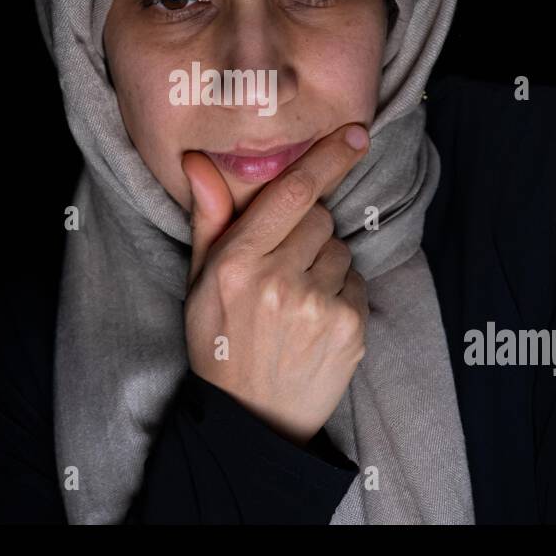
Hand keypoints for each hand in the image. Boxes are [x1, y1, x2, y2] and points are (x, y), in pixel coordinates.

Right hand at [181, 123, 370, 447]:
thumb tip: (199, 161)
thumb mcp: (199, 283)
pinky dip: (340, 293)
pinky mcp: (350, 329)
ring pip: (340, 249)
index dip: (326, 158)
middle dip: (307, 229)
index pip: (291, 193)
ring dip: (324, 263)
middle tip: (283, 265)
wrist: (252, 421)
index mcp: (237, 264)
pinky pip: (356, 283)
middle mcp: (279, 282)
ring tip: (295, 300)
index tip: (354, 133)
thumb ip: (209, 219)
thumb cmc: (219, 344)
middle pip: (319, 216)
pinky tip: (314, 320)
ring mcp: (318, 307)